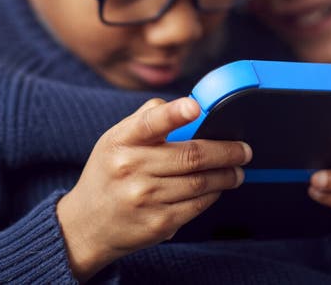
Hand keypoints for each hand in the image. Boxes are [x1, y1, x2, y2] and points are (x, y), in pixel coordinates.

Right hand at [56, 97, 251, 280]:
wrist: (86, 224)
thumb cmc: (109, 172)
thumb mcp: (115, 139)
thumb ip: (146, 119)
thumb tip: (183, 105)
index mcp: (121, 141)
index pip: (150, 123)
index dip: (175, 114)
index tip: (195, 107)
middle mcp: (131, 168)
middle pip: (190, 157)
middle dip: (226, 152)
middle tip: (244, 150)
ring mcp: (144, 198)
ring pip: (199, 182)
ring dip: (226, 175)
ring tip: (237, 170)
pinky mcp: (156, 224)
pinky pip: (196, 205)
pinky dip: (213, 194)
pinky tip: (217, 188)